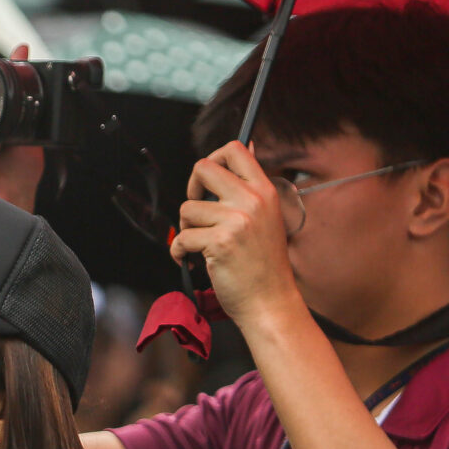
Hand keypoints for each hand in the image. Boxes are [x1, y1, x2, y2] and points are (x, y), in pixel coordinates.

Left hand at [171, 141, 299, 329]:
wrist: (270, 301)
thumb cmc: (264, 264)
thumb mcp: (267, 217)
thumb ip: (251, 188)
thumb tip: (245, 147)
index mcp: (265, 190)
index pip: (235, 150)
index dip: (213, 159)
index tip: (206, 182)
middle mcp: (252, 200)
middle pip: (203, 168)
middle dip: (191, 188)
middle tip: (196, 211)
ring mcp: (236, 220)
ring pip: (187, 208)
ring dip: (186, 228)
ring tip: (201, 244)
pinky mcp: (219, 242)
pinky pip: (181, 238)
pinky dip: (179, 251)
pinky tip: (190, 259)